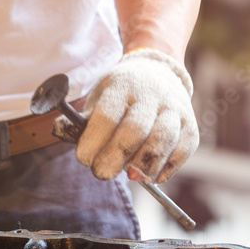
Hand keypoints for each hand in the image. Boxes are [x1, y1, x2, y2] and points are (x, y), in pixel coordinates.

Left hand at [72, 48, 197, 182]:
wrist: (160, 72)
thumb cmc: (122, 94)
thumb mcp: (100, 97)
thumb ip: (82, 121)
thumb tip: (58, 132)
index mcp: (123, 84)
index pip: (107, 115)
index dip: (94, 141)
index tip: (83, 159)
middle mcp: (152, 94)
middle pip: (136, 130)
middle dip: (115, 157)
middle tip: (101, 173)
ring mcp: (175, 109)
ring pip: (163, 141)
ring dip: (143, 165)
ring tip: (130, 175)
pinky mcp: (191, 125)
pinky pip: (182, 151)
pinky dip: (166, 169)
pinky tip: (149, 174)